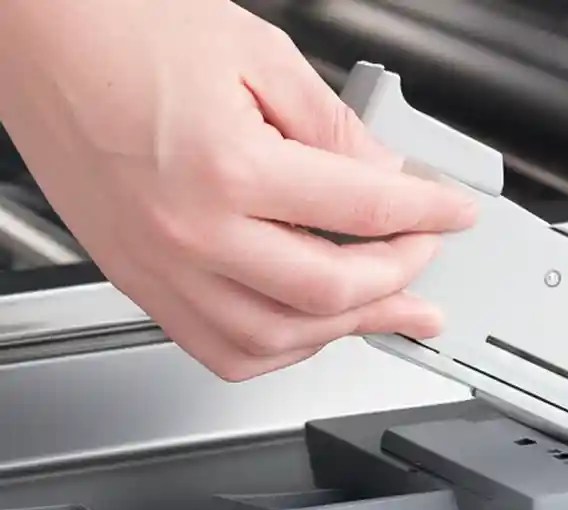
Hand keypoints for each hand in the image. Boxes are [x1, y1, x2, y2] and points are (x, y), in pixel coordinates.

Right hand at [0, 1, 474, 380]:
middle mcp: (191, 231)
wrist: (34, 29)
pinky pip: (218, 348)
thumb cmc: (121, 26)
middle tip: (428, 259)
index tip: (455, 212)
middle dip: (399, 278)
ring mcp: (158, 265)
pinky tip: (311, 327)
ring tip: (391, 312)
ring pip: (276, 338)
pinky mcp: (137, 278)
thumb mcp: (257, 55)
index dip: (429, 213)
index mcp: (228, 167)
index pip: (366, 210)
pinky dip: (278, 348)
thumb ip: (333, 125)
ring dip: (346, 328)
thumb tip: (385, 174)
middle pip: (329, 291)